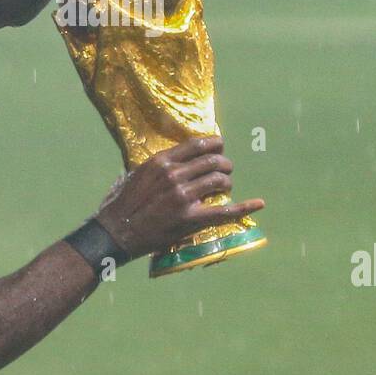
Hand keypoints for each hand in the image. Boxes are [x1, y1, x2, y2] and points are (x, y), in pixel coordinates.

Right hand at [92, 136, 264, 260]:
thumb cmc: (123, 203)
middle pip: (213, 161)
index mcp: (162, 161)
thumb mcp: (138, 173)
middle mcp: (175, 175)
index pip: (198, 144)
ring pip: (220, 181)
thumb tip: (179, 158)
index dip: (215, 143)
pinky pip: (225, 210)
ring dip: (227, 182)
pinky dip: (244, 207)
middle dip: (224, 164)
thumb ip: (160, 165)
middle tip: (225, 170)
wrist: (116, 231)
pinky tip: (258, 203)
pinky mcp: (191, 218)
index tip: (220, 146)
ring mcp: (184, 196)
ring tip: (225, 186)